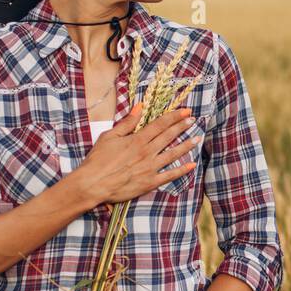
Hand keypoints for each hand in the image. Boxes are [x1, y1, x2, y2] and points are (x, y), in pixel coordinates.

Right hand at [68, 101, 200, 208]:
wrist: (93, 184)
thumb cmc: (98, 160)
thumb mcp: (109, 136)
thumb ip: (127, 122)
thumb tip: (140, 106)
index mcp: (138, 140)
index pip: (160, 124)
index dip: (174, 116)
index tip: (185, 111)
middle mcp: (147, 152)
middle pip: (169, 136)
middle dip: (182, 126)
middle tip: (193, 120)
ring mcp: (150, 168)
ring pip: (173, 154)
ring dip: (186, 145)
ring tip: (197, 138)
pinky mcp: (150, 182)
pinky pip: (169, 175)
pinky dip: (182, 171)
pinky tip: (191, 165)